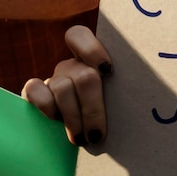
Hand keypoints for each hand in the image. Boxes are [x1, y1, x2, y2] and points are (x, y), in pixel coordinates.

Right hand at [21, 26, 109, 143]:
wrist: (81, 139)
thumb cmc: (106, 121)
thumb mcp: (115, 106)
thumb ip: (119, 98)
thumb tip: (143, 106)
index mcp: (93, 62)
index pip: (80, 36)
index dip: (91, 49)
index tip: (107, 71)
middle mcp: (72, 66)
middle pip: (83, 76)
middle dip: (92, 109)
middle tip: (97, 134)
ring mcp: (53, 78)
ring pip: (63, 88)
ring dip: (73, 118)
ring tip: (81, 139)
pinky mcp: (33, 93)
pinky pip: (35, 91)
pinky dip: (47, 108)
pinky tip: (56, 121)